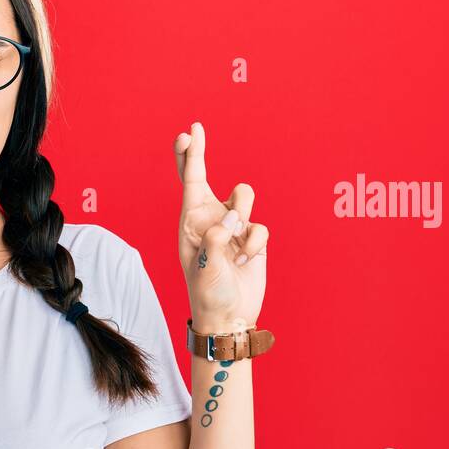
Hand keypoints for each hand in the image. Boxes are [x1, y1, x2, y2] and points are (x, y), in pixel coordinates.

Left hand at [174, 121, 267, 332]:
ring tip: (236, 247)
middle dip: (199, 154)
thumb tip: (233, 218)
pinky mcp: (253, 239)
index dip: (189, 156)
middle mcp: (210, 220)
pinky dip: (256, 244)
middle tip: (195, 131)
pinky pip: (260, 227)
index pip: (189, 183)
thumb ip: (216, 241)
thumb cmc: (209, 295)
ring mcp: (233, 228)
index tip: (188, 133)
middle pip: (207, 177)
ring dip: (242, 214)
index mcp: (191, 224)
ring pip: (243, 197)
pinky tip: (246, 263)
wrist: (230, 317)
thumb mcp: (204, 269)